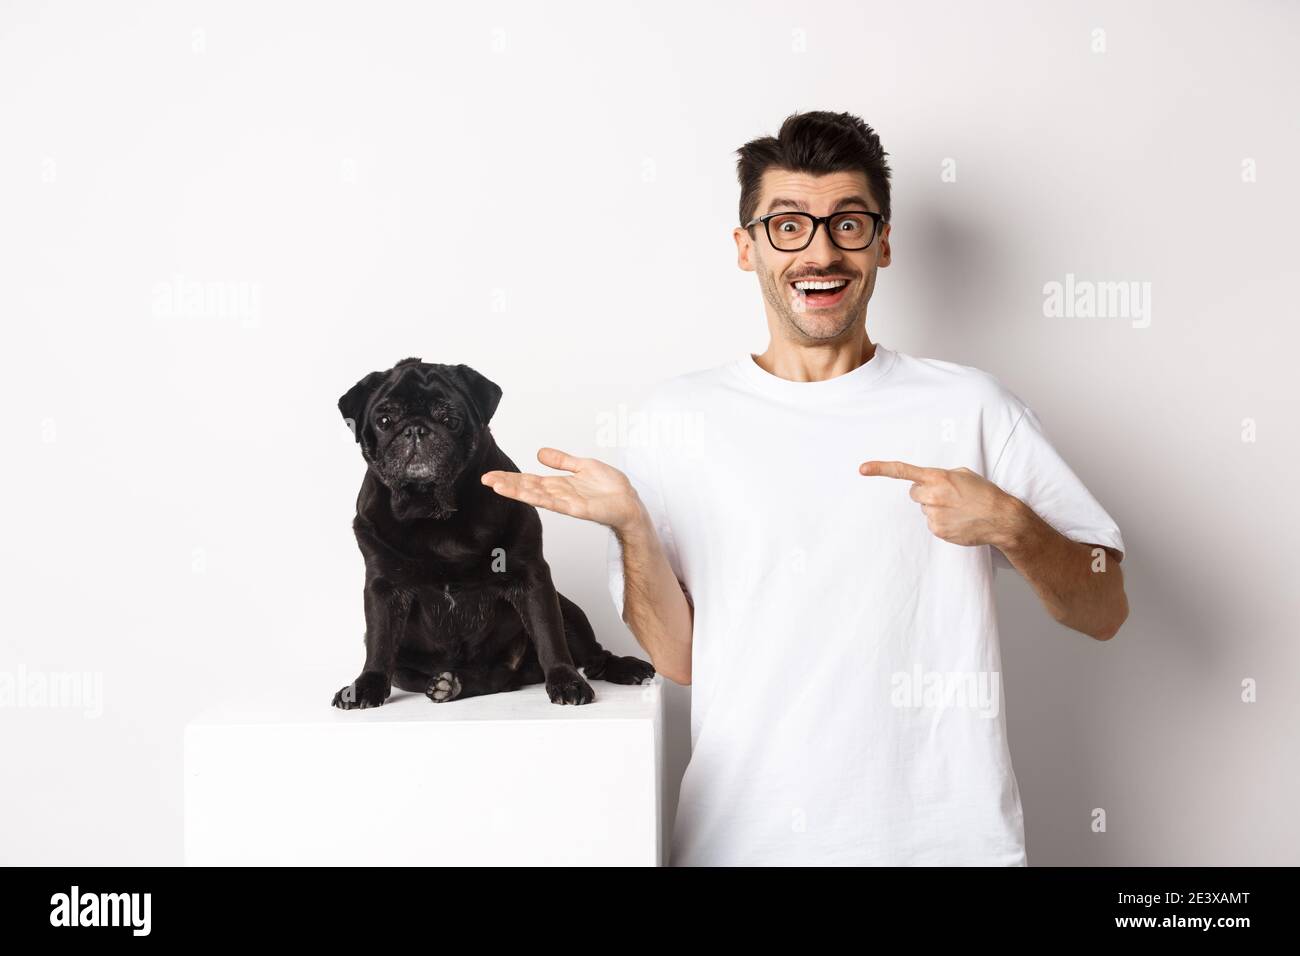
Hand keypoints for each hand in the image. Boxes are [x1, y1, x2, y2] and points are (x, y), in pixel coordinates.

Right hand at [481, 447, 641, 530]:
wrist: (630, 501)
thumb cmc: (611, 487)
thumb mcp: (582, 466)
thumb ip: (561, 461)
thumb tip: (539, 452)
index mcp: (559, 484)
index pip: (529, 480)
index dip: (510, 477)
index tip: (491, 475)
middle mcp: (559, 494)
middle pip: (527, 487)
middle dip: (506, 483)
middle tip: (485, 479)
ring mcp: (566, 502)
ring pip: (536, 494)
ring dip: (516, 490)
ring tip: (496, 485)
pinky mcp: (576, 508)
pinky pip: (554, 501)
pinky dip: (538, 497)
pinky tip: (523, 493)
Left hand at [858, 460, 1023, 548]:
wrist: (1001, 518)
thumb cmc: (984, 493)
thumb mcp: (963, 474)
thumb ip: (941, 475)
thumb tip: (928, 483)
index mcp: (938, 477)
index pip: (903, 471)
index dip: (881, 469)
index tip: (862, 469)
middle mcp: (932, 495)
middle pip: (914, 493)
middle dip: (927, 494)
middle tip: (948, 496)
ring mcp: (933, 515)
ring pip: (925, 509)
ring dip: (937, 508)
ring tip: (958, 509)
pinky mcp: (937, 530)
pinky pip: (931, 524)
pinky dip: (942, 522)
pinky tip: (958, 520)